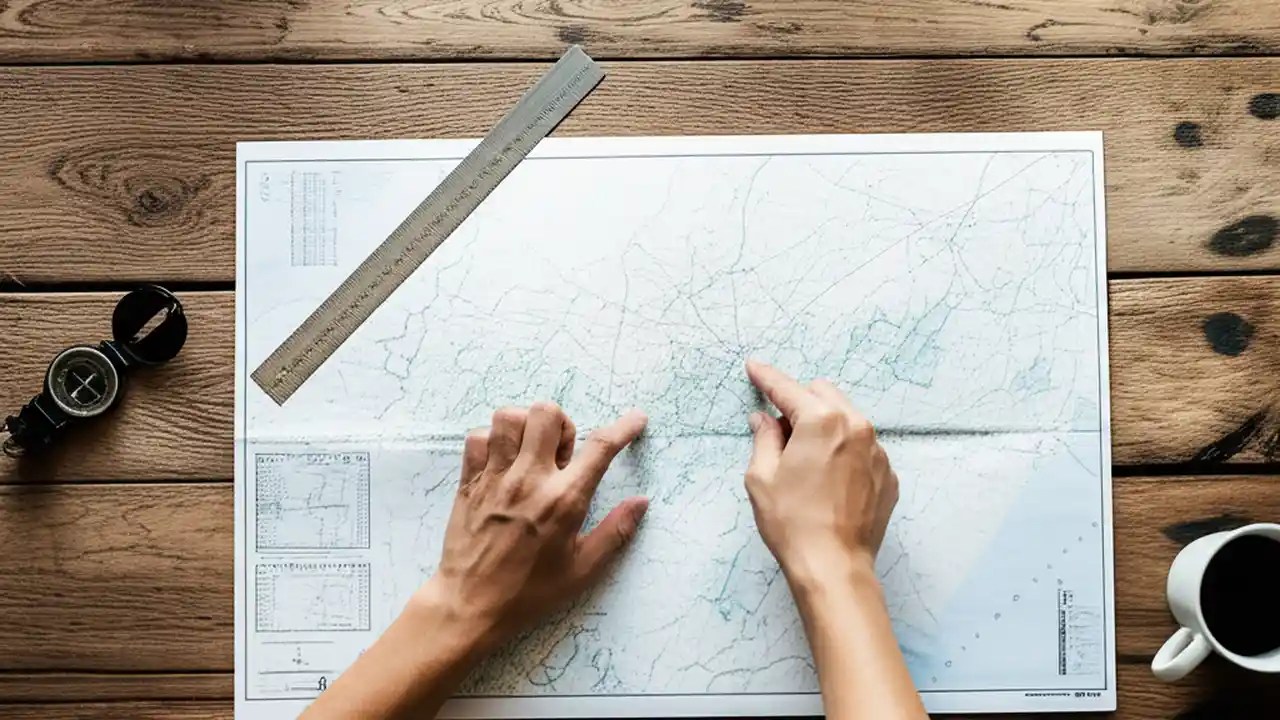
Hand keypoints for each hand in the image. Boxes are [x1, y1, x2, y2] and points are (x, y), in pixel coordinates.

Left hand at [418, 402, 650, 648]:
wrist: (470, 606)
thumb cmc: (529, 592)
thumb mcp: (582, 570)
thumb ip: (615, 531)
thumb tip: (642, 502)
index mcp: (564, 500)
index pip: (600, 447)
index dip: (624, 427)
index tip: (636, 419)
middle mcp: (529, 479)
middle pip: (547, 414)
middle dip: (563, 425)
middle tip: (561, 456)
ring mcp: (494, 477)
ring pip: (508, 417)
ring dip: (525, 427)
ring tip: (529, 453)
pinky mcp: (468, 482)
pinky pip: (476, 437)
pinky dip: (491, 442)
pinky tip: (501, 464)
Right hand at [743, 360, 897, 590]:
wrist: (833, 565)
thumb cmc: (793, 523)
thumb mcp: (762, 477)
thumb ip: (764, 438)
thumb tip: (764, 419)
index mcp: (822, 421)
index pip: (788, 389)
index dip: (767, 378)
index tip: (754, 368)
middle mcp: (856, 427)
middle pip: (823, 394)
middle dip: (800, 403)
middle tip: (780, 431)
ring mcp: (878, 452)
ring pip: (847, 419)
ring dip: (824, 426)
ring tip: (805, 460)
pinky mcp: (888, 475)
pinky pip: (863, 448)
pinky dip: (844, 452)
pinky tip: (828, 480)